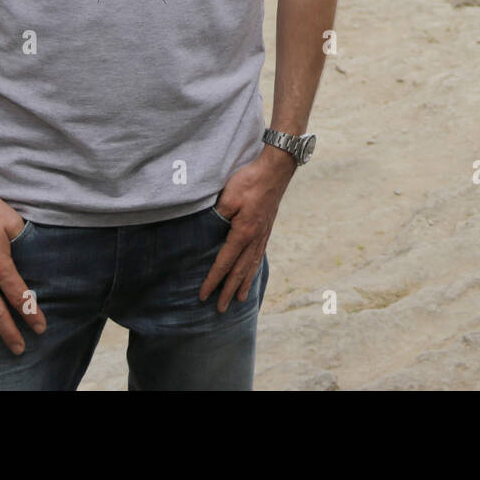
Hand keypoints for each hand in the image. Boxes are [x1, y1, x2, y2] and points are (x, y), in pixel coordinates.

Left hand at [199, 145, 293, 312]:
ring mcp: (263, 235)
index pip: (224, 263)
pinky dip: (254, 269)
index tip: (203, 296)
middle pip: (239, 271)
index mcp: (243, 233)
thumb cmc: (250, 181)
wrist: (276, 169)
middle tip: (220, 310)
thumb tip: (209, 229)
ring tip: (240, 300)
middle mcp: (254, 239)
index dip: (213, 281)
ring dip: (244, 284)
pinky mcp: (267, 228)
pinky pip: (259, 255)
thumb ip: (217, 215)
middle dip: (229, 291)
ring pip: (251, 265)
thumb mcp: (228, 196)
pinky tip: (253, 271)